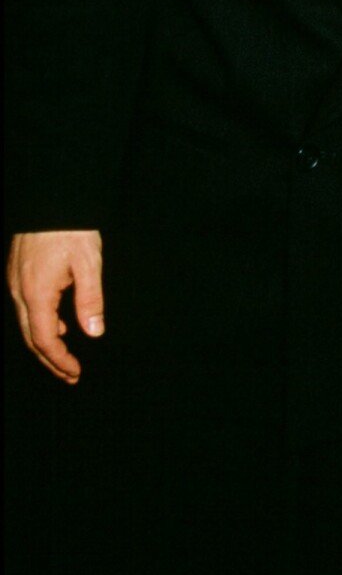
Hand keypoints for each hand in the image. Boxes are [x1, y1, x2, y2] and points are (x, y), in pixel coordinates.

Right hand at [7, 231, 104, 382]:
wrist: (51, 199)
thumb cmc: (72, 229)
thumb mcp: (89, 263)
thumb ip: (90, 299)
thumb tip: (94, 333)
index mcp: (36, 294)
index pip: (45, 340)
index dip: (59, 361)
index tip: (75, 373)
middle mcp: (19, 292)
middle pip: (30, 337)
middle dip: (50, 359)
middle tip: (70, 375)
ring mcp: (14, 282)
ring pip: (25, 323)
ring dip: (44, 342)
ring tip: (65, 356)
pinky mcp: (16, 273)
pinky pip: (24, 307)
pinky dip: (40, 323)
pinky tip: (59, 324)